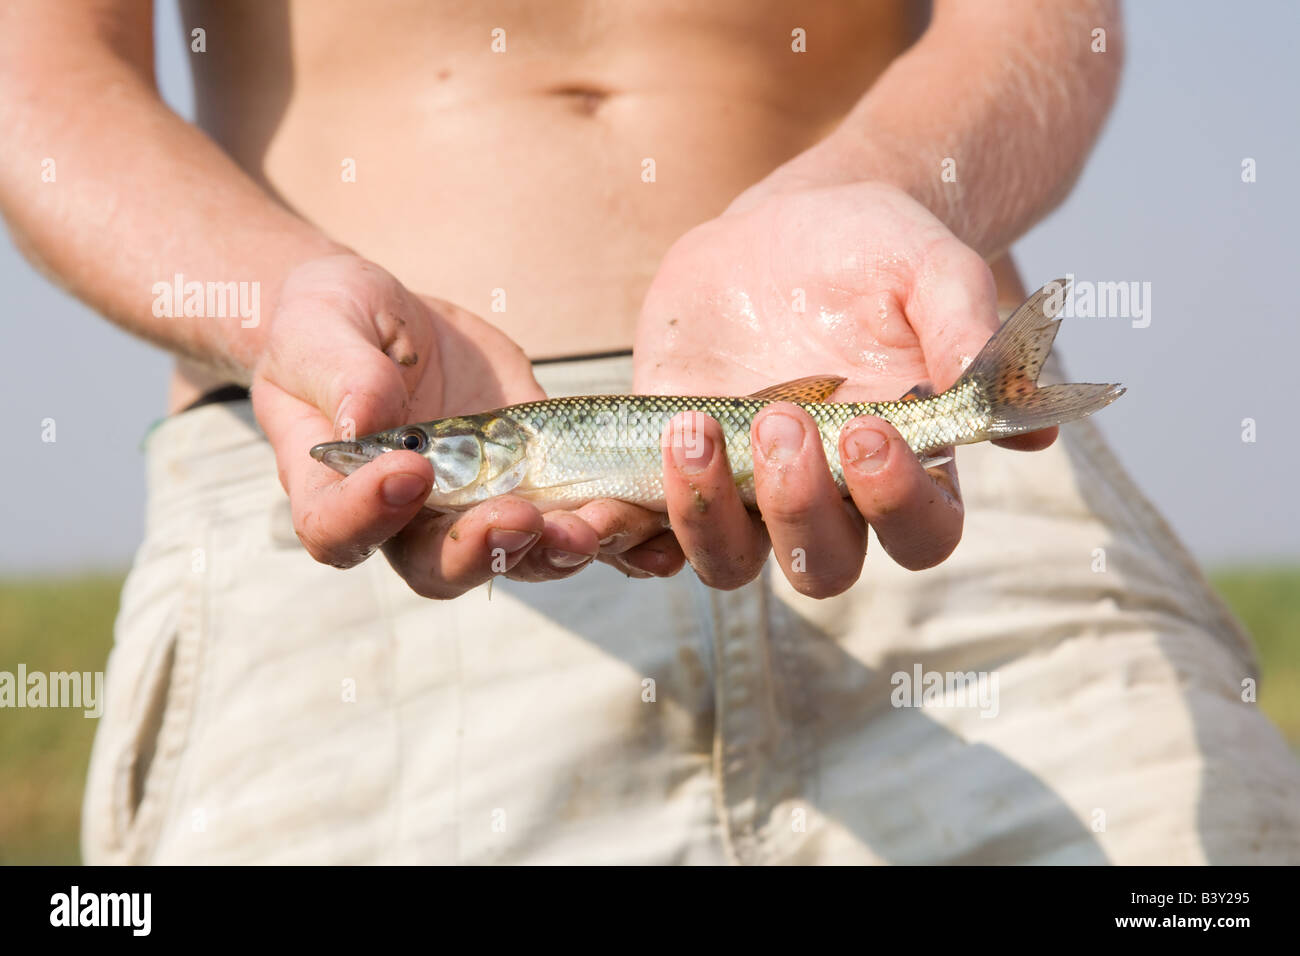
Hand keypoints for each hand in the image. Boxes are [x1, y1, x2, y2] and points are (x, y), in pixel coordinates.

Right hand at [252, 255, 674, 597]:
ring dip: (558, 549)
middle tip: (520, 517)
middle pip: (440, 566)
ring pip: (520, 557)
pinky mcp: (541, 486)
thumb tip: (368, 419)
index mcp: (335, 489)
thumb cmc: (333, 322)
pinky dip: (621, 537)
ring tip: (591, 523)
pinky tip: (656, 535)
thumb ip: (341, 373)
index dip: (368, 516)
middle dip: (484, 549)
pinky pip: (578, 525)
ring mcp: (479, 509)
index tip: (408, 472)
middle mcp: (408, 521)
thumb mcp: (321, 325)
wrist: (395, 323)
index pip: (337, 529)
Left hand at [635, 182, 1054, 596]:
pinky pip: (655, 526)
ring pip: (732, 562)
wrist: (785, 229)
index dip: (899, 503)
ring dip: (711, 513)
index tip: (869, 429)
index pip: (922, 531)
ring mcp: (747, 489)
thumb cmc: (874, 249)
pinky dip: (637, 521)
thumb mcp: (930, 266)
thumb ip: (971, 332)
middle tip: (782, 422)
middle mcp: (829, 497)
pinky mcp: (677, 468)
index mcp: (906, 463)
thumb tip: (1032, 430)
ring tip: (695, 424)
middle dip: (800, 507)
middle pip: (822, 565)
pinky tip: (623, 480)